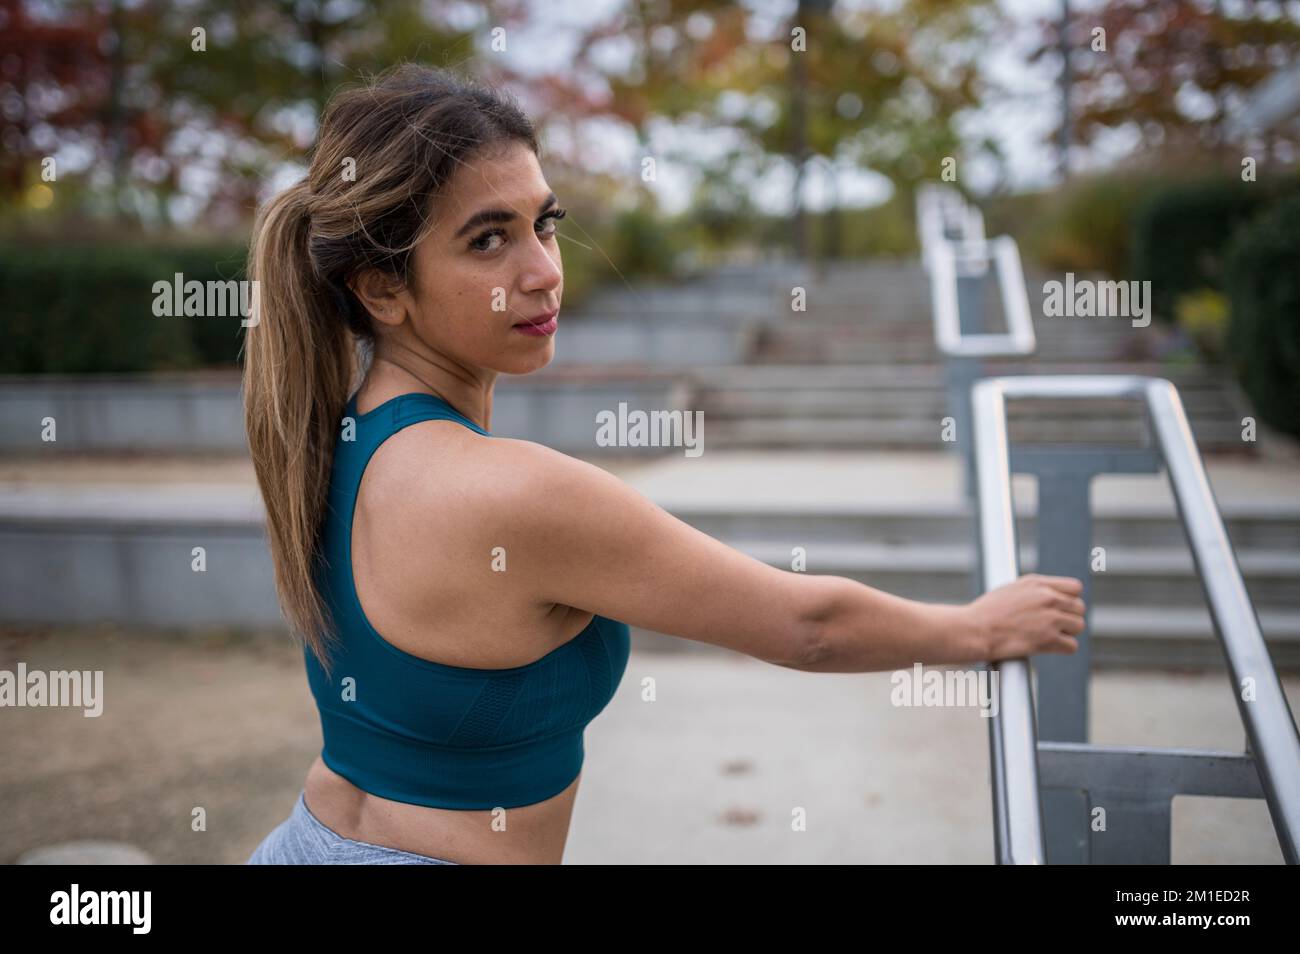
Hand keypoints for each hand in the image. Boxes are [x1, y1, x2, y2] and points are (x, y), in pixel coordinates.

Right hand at [965, 573, 1085, 660]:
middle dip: (1069, 617)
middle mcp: (1047, 598)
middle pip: (1079, 607)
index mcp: (1037, 583)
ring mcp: (1050, 619)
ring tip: (1051, 636)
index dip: (1070, 599)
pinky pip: (1072, 645)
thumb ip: (1034, 590)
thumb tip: (1051, 595)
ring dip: (1068, 633)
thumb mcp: (1011, 589)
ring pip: (1079, 626)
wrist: (974, 630)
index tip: (1061, 607)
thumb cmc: (986, 612)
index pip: (1075, 588)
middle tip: (1055, 625)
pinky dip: (1062, 648)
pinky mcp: (1048, 639)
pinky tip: (1049, 647)